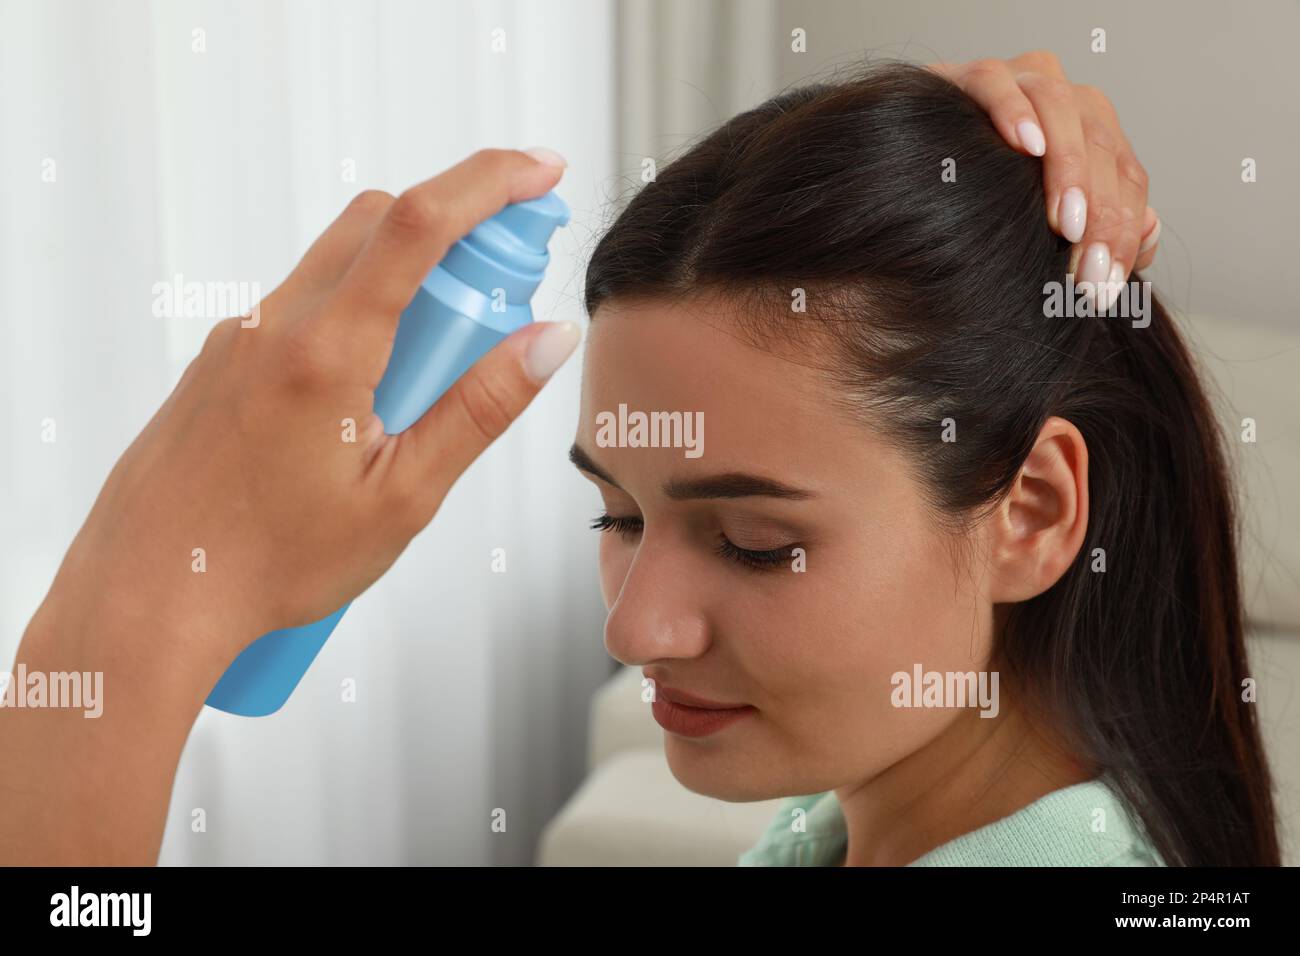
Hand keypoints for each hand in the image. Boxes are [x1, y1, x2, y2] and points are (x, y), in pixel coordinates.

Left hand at [3, 148, 579, 863]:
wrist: (148, 596)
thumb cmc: (269, 563)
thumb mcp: (403, 496)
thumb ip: (480, 409)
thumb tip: (547, 340)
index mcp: (327, 351)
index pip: (420, 224)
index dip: (492, 180)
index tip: (544, 169)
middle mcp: (277, 324)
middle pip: (378, 222)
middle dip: (458, 224)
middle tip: (509, 279)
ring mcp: (242, 339)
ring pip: (341, 262)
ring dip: (409, 278)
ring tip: (440, 368)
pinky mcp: (225, 362)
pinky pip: (307, 306)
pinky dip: (362, 314)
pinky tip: (374, 399)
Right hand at [928, 51, 1160, 296]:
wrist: (910, 163)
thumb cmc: (983, 197)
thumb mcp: (1044, 223)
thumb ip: (1103, 227)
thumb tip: (1150, 232)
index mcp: (1094, 133)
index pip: (1126, 177)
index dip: (1122, 233)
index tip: (1104, 288)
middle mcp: (1066, 100)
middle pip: (1101, 147)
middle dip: (1101, 217)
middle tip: (1086, 273)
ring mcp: (1020, 81)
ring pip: (1061, 109)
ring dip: (1068, 169)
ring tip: (1066, 224)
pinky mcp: (969, 76)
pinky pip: (996, 83)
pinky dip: (1014, 111)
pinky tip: (1025, 145)